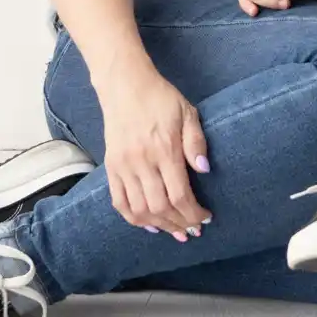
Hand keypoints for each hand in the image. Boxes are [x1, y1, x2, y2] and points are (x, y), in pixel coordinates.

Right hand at [99, 66, 211, 237]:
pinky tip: (149, 225)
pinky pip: (119, 202)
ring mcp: (123, 166)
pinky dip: (134, 219)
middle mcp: (142, 162)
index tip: (206, 218)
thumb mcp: (188, 113)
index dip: (194, 213)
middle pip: (160, 207)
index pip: (180, 194)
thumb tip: (205, 170)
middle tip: (193, 230)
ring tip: (175, 231)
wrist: (125, 85)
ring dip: (159, 226)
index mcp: (164, 149)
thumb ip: (196, 142)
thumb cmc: (161, 98)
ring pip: (140, 210)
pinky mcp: (111, 167)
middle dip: (179, 223)